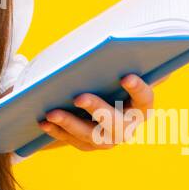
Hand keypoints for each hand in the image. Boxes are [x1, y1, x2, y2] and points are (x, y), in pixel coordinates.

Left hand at [35, 73, 154, 151]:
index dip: (137, 89)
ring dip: (69, 123)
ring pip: (89, 134)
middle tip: (78, 98)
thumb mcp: (119, 71)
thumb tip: (130, 44)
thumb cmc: (112, 80)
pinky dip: (57, 130)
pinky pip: (72, 139)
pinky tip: (43, 121)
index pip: (144, 100)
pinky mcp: (89, 144)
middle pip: (115, 121)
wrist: (101, 102)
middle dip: (96, 109)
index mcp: (141, 108)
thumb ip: (125, 62)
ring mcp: (108, 140)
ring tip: (51, 113)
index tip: (126, 76)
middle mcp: (128, 127)